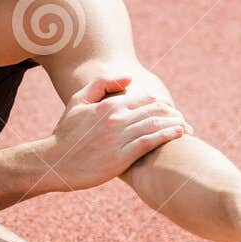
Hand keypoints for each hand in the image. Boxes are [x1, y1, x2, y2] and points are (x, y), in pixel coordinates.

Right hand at [33, 73, 190, 192]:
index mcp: (108, 105)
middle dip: (173, 114)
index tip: (171, 112)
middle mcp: (115, 118)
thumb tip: (129, 78)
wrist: (53, 163)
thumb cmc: (65, 134)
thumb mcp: (78, 101)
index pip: (146, 98)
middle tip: (184, 121)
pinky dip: (167, 136)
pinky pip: (150, 142)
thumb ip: (102, 84)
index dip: (163, 104)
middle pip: (155, 110)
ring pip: (156, 124)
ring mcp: (118, 137)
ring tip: (187, 128)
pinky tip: (179, 135)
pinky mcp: (120, 157)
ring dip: (176, 124)